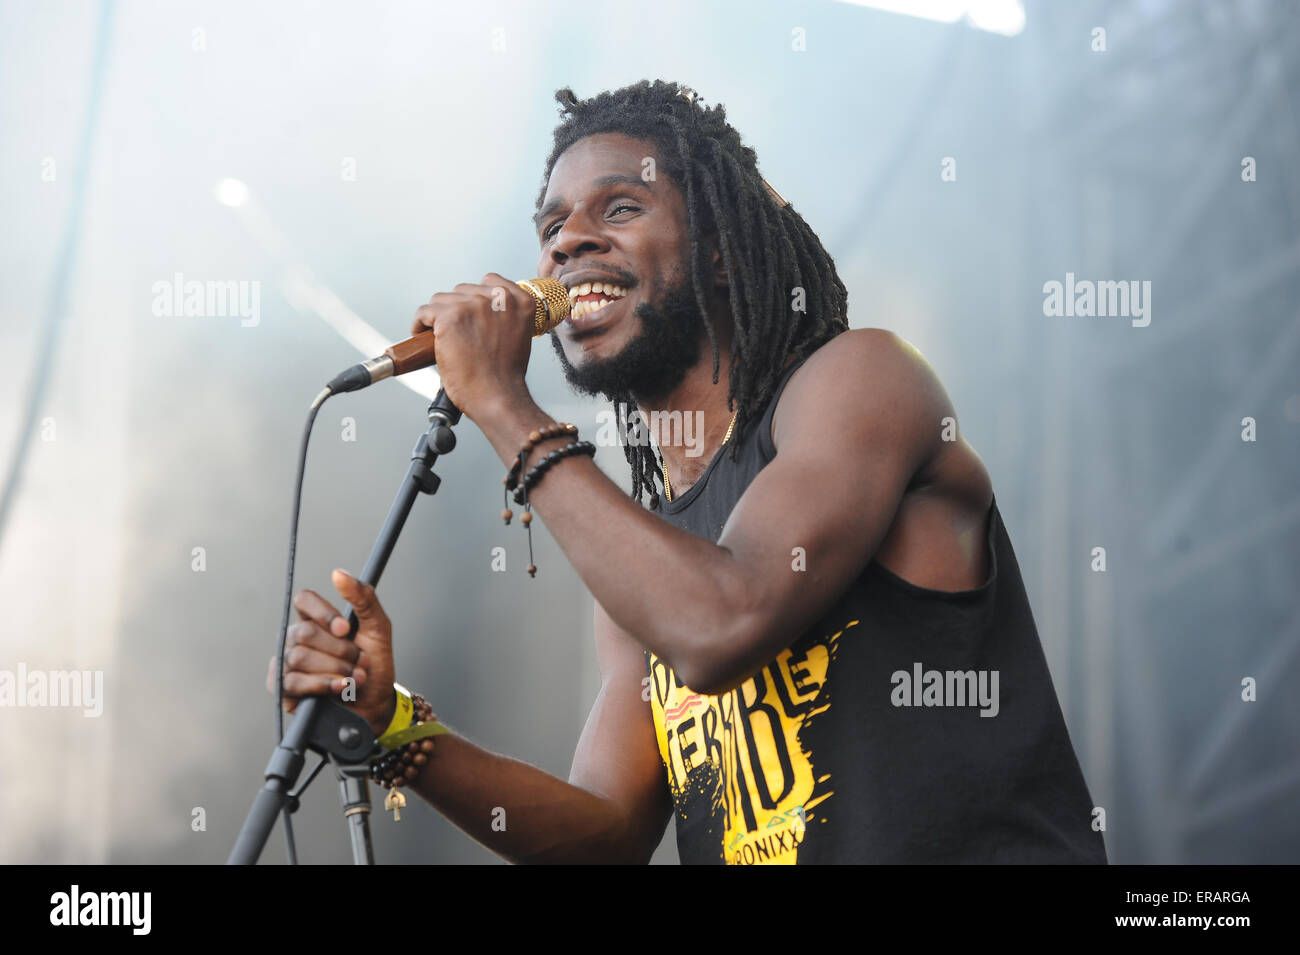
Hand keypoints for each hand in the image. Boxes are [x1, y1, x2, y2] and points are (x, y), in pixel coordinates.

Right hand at [266, 569, 397, 738]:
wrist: (376, 704)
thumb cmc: (374, 664)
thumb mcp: (378, 628)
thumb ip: (363, 598)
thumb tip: (339, 574)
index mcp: (316, 620)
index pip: (304, 600)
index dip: (323, 613)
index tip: (345, 628)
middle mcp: (296, 638)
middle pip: (305, 632)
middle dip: (340, 650)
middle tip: (359, 660)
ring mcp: (286, 663)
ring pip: (299, 657)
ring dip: (336, 669)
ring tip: (355, 677)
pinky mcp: (283, 689)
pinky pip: (293, 681)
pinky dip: (323, 685)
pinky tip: (340, 688)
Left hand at [410, 272, 536, 420]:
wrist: (497, 396)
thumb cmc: (505, 376)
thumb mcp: (517, 336)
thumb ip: (504, 316)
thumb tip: (480, 312)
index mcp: (520, 301)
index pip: (489, 281)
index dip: (474, 299)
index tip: (468, 314)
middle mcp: (498, 298)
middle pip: (462, 290)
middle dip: (455, 310)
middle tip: (454, 333)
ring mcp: (473, 305)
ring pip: (441, 300)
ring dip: (437, 317)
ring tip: (439, 337)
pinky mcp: (450, 317)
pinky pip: (424, 312)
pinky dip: (420, 325)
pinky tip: (425, 338)